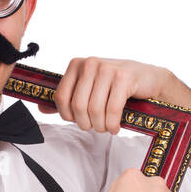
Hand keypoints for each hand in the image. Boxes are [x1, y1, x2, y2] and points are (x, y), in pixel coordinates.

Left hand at [42, 57, 172, 133]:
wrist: (149, 78)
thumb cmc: (117, 86)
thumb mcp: (89, 88)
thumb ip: (66, 97)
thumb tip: (41, 107)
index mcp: (77, 65)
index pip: (61, 97)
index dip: (68, 116)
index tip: (80, 121)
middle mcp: (90, 63)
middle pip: (78, 106)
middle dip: (87, 123)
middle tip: (96, 128)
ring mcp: (107, 69)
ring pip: (94, 110)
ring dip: (101, 126)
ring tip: (107, 128)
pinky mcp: (124, 78)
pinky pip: (112, 110)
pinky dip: (113, 124)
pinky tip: (116, 127)